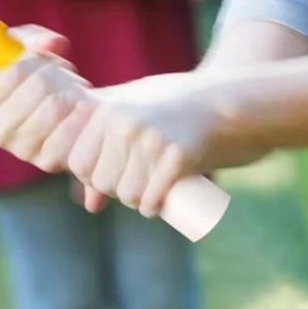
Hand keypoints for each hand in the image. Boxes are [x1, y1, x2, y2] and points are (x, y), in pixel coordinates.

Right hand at [0, 26, 87, 170]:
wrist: (67, 116)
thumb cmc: (39, 78)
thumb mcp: (29, 49)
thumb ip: (34, 38)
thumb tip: (49, 44)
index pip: (15, 70)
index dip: (36, 59)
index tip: (42, 61)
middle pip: (39, 85)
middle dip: (58, 72)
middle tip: (62, 74)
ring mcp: (22, 150)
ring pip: (57, 103)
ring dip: (72, 89)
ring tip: (72, 89)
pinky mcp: (49, 160)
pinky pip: (72, 125)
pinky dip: (83, 110)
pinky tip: (81, 109)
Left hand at [67, 77, 257, 218]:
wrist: (229, 101)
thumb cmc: (176, 109)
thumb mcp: (134, 117)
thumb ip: (104, 150)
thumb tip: (88, 205)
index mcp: (108, 109)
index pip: (78, 163)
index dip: (93, 175)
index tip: (114, 171)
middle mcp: (124, 122)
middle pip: (101, 182)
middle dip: (117, 190)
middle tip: (141, 179)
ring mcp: (151, 139)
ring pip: (126, 195)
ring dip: (139, 200)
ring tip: (155, 185)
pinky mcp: (177, 157)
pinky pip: (151, 201)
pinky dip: (155, 207)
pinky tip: (163, 199)